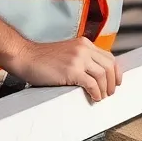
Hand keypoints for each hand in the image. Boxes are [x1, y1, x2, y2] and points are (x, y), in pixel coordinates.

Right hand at [6, 37, 121, 102]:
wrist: (25, 57)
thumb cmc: (42, 58)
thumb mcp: (67, 52)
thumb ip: (81, 58)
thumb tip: (94, 73)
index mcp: (84, 43)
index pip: (108, 56)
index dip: (116, 71)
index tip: (116, 81)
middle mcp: (84, 49)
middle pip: (109, 66)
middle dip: (113, 81)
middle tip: (110, 92)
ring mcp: (78, 59)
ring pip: (103, 75)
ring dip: (105, 89)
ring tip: (102, 97)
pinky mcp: (72, 70)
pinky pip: (92, 84)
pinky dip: (96, 92)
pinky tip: (94, 97)